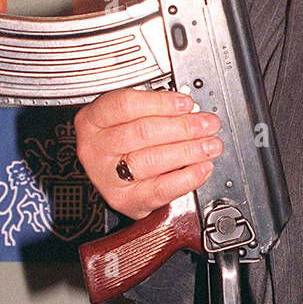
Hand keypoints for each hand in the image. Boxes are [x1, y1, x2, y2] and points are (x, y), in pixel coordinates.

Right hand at [74, 88, 222, 217]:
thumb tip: (190, 111)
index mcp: (92, 120)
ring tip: (210, 145)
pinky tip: (202, 168)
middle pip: (143, 133)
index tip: (187, 104)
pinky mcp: (125, 200)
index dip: (161, 103)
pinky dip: (187, 178)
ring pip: (152, 160)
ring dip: (189, 151)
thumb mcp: (125, 118)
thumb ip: (153, 110)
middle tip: (208, 124)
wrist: (105, 178)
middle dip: (183, 127)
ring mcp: (108, 177)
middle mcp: (95, 149)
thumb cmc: (119, 141)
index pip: (126, 105)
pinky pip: (160, 189)